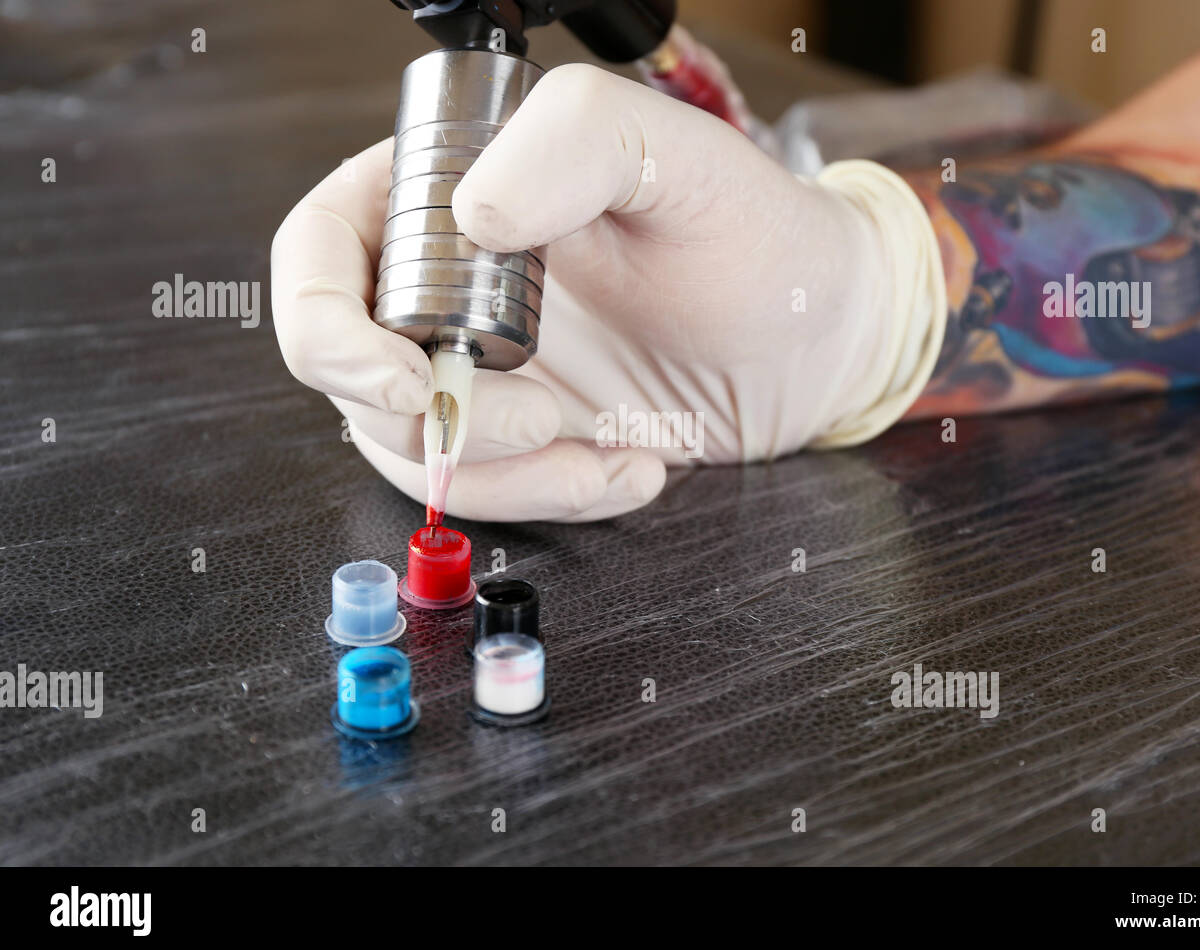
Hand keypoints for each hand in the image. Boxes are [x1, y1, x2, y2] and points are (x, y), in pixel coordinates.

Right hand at [271, 63, 885, 521]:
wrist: (818, 338)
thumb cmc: (752, 232)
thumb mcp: (674, 154)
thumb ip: (571, 143)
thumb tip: (471, 216)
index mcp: (449, 192)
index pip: (323, 255)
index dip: (330, 331)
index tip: (409, 381)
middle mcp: (450, 286)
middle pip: (350, 372)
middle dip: (433, 422)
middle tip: (540, 420)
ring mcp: (483, 368)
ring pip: (413, 449)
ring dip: (500, 473)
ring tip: (600, 451)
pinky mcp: (525, 437)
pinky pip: (491, 491)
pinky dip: (553, 498)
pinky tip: (634, 469)